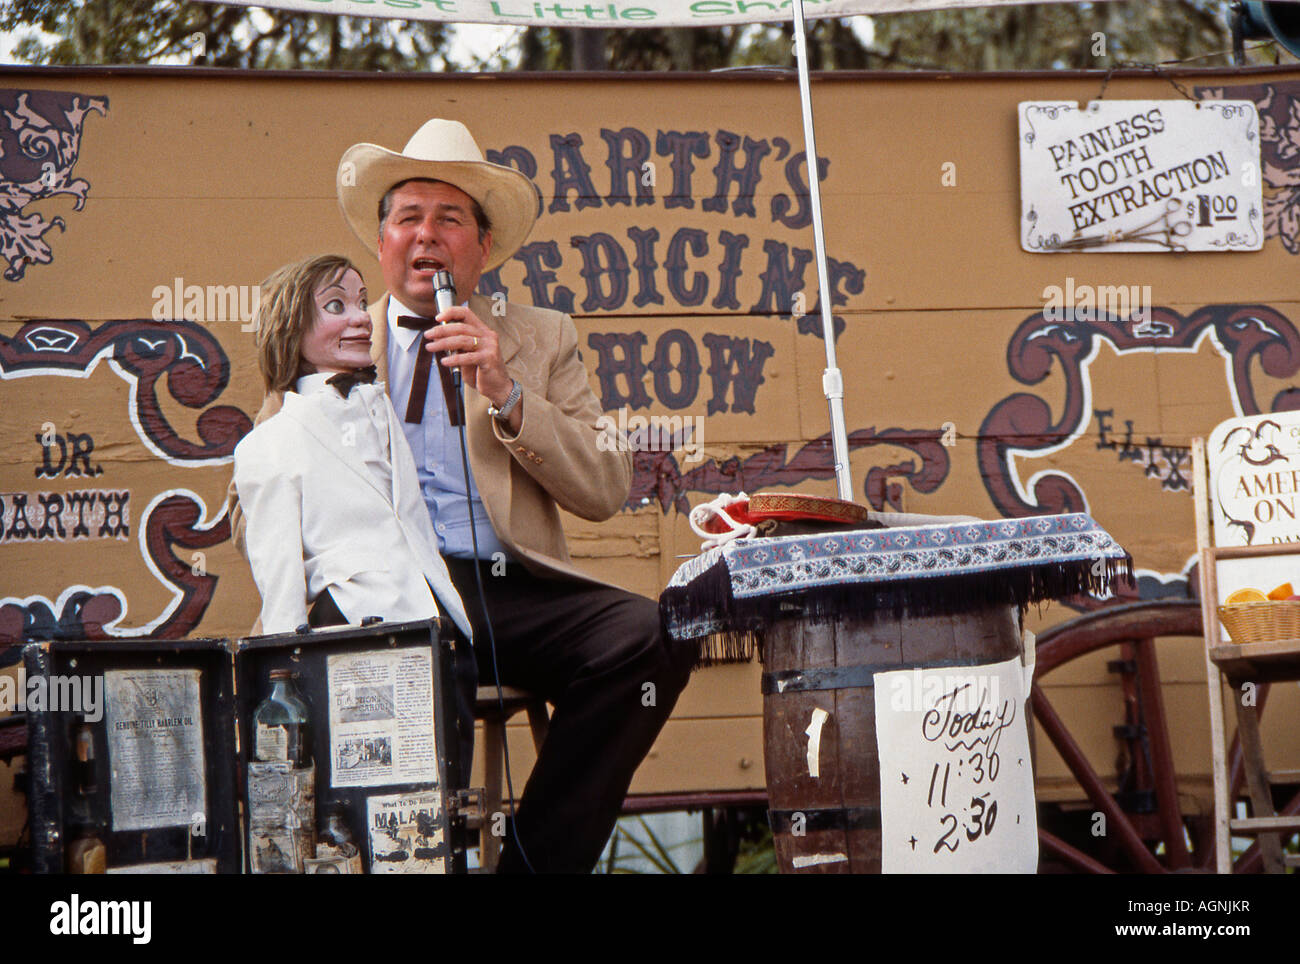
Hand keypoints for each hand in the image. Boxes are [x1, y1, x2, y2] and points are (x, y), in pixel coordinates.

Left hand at [424, 306, 521, 431]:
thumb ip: (456, 345)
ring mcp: (490, 347)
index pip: (466, 314)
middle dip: (441, 330)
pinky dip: (454, 359)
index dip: (451, 313)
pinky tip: (444, 362)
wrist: (498, 387)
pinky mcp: (489, 359)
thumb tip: (436, 336)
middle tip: (428, 335)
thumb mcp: (466, 355)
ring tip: (431, 348)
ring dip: (443, 343)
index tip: (437, 318)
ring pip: (462, 340)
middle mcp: (488, 336)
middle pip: (461, 327)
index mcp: (482, 331)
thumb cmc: (481, 371)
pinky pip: (468, 357)